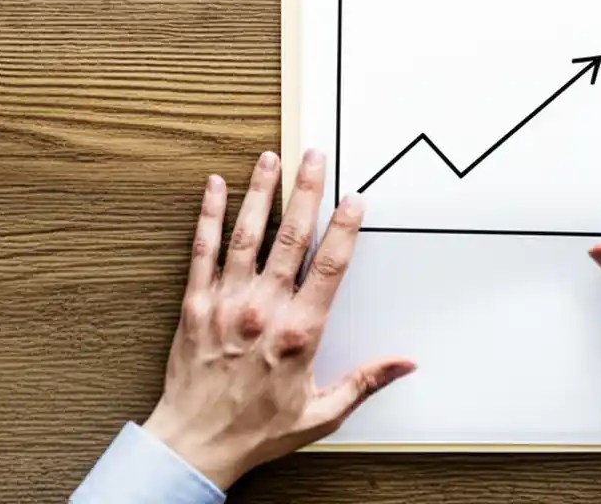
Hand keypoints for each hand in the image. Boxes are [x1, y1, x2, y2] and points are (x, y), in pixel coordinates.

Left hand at [143, 150, 414, 489]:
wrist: (197, 443)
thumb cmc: (257, 431)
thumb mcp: (322, 413)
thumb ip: (364, 381)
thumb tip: (405, 363)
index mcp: (298, 333)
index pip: (329, 267)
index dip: (344, 228)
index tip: (353, 200)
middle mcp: (263, 310)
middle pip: (290, 238)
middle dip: (305, 192)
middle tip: (313, 156)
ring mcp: (226, 303)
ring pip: (246, 235)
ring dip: (260, 193)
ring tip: (269, 159)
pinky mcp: (195, 304)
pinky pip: (202, 251)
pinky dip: (207, 216)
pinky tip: (212, 187)